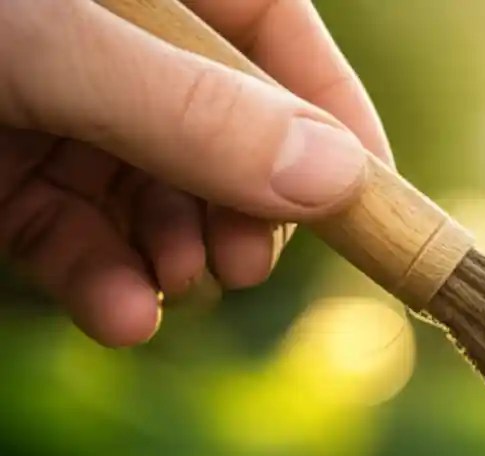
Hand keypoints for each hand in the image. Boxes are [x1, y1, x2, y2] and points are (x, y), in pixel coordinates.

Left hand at [0, 0, 390, 345]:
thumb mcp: (53, 50)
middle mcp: (115, 42)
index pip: (273, 29)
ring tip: (174, 284)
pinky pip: (76, 234)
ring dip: (178, 256)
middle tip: (247, 263)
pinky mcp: (8, 174)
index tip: (368, 197)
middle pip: (228, 128)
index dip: (330, 111)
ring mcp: (59, 110)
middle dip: (244, 207)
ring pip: (157, 196)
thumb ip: (191, 111)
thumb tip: (336, 177)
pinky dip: (102, 283)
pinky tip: (119, 317)